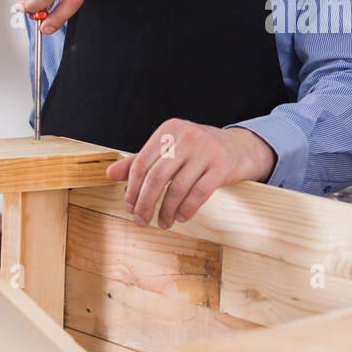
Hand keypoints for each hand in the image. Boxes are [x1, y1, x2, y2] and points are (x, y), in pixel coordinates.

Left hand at [106, 120, 277, 227]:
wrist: (241, 147)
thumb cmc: (199, 151)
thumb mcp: (169, 149)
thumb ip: (141, 160)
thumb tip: (111, 174)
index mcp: (169, 129)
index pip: (141, 163)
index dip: (132, 189)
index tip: (130, 207)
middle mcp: (186, 136)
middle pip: (156, 177)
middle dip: (145, 203)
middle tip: (141, 220)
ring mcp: (206, 150)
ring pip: (177, 188)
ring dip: (166, 211)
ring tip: (163, 222)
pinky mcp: (223, 166)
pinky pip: (198, 194)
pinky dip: (186, 209)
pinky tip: (181, 216)